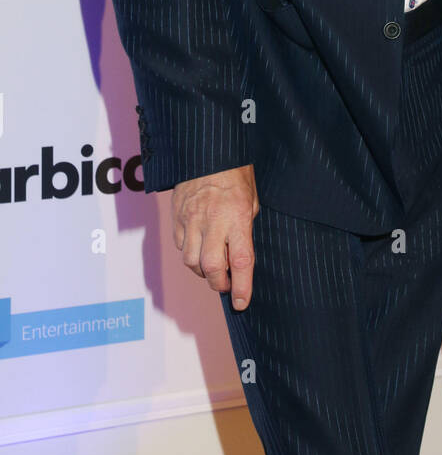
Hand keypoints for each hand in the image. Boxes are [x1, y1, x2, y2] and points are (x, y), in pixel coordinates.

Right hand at [172, 165, 258, 309]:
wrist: (207, 151)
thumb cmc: (235, 173)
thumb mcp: (251, 200)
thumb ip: (245, 227)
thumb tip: (239, 253)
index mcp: (236, 216)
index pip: (240, 261)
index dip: (241, 287)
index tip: (241, 303)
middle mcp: (212, 220)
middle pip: (210, 267)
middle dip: (219, 283)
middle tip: (226, 285)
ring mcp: (191, 220)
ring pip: (191, 261)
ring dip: (203, 272)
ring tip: (214, 267)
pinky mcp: (177, 218)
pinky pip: (181, 247)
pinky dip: (191, 255)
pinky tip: (200, 249)